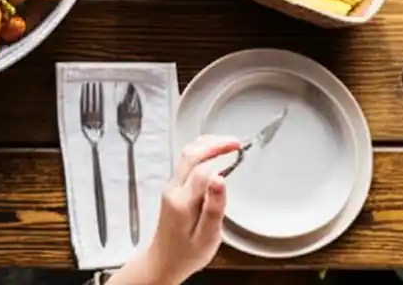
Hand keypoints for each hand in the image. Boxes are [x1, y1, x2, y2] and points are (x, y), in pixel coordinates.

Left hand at [113, 135, 239, 284]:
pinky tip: (215, 153)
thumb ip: (214, 207)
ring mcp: (171, 187)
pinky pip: (186, 163)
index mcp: (182, 202)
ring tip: (228, 142)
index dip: (218, 155)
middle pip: (189, 154)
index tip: (239, 150)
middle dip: (212, 143)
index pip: (200, 170)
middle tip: (235, 141)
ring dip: (206, 144)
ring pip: (185, 155)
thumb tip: (220, 179)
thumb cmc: (187, 253)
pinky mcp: (173, 188)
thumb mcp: (207, 236)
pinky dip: (202, 152)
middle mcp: (173, 189)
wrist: (164, 261)